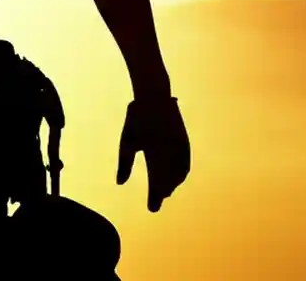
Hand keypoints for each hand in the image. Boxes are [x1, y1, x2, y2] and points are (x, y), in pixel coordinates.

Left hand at [117, 97, 190, 211]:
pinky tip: (177, 179)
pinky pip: (185, 164)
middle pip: (169, 180)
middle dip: (162, 192)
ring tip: (165, 192)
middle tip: (156, 202)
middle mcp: (170, 152)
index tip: (152, 209)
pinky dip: (181, 174)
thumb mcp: (126, 141)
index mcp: (154, 153)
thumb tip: (120, 183)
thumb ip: (125, 164)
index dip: (155, 197)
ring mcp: (180, 147)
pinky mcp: (185, 141)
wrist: (154, 97)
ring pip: (179, 173)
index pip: (156, 182)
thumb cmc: (135, 120)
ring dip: (173, 184)